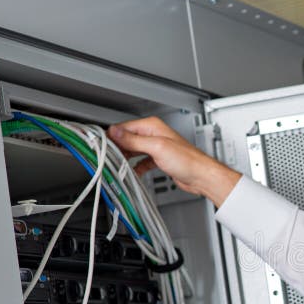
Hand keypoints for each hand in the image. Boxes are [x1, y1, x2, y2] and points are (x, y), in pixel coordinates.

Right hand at [108, 116, 240, 206]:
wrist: (202, 176)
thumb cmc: (187, 160)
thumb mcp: (156, 147)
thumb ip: (133, 140)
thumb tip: (115, 132)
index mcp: (152, 126)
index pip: (124, 128)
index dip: (112, 137)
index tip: (101, 146)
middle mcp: (154, 134)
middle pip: (127, 139)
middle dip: (117, 148)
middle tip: (107, 158)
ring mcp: (157, 147)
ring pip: (133, 150)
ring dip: (125, 158)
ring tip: (117, 165)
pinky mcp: (159, 159)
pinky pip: (141, 161)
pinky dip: (136, 166)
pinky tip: (132, 172)